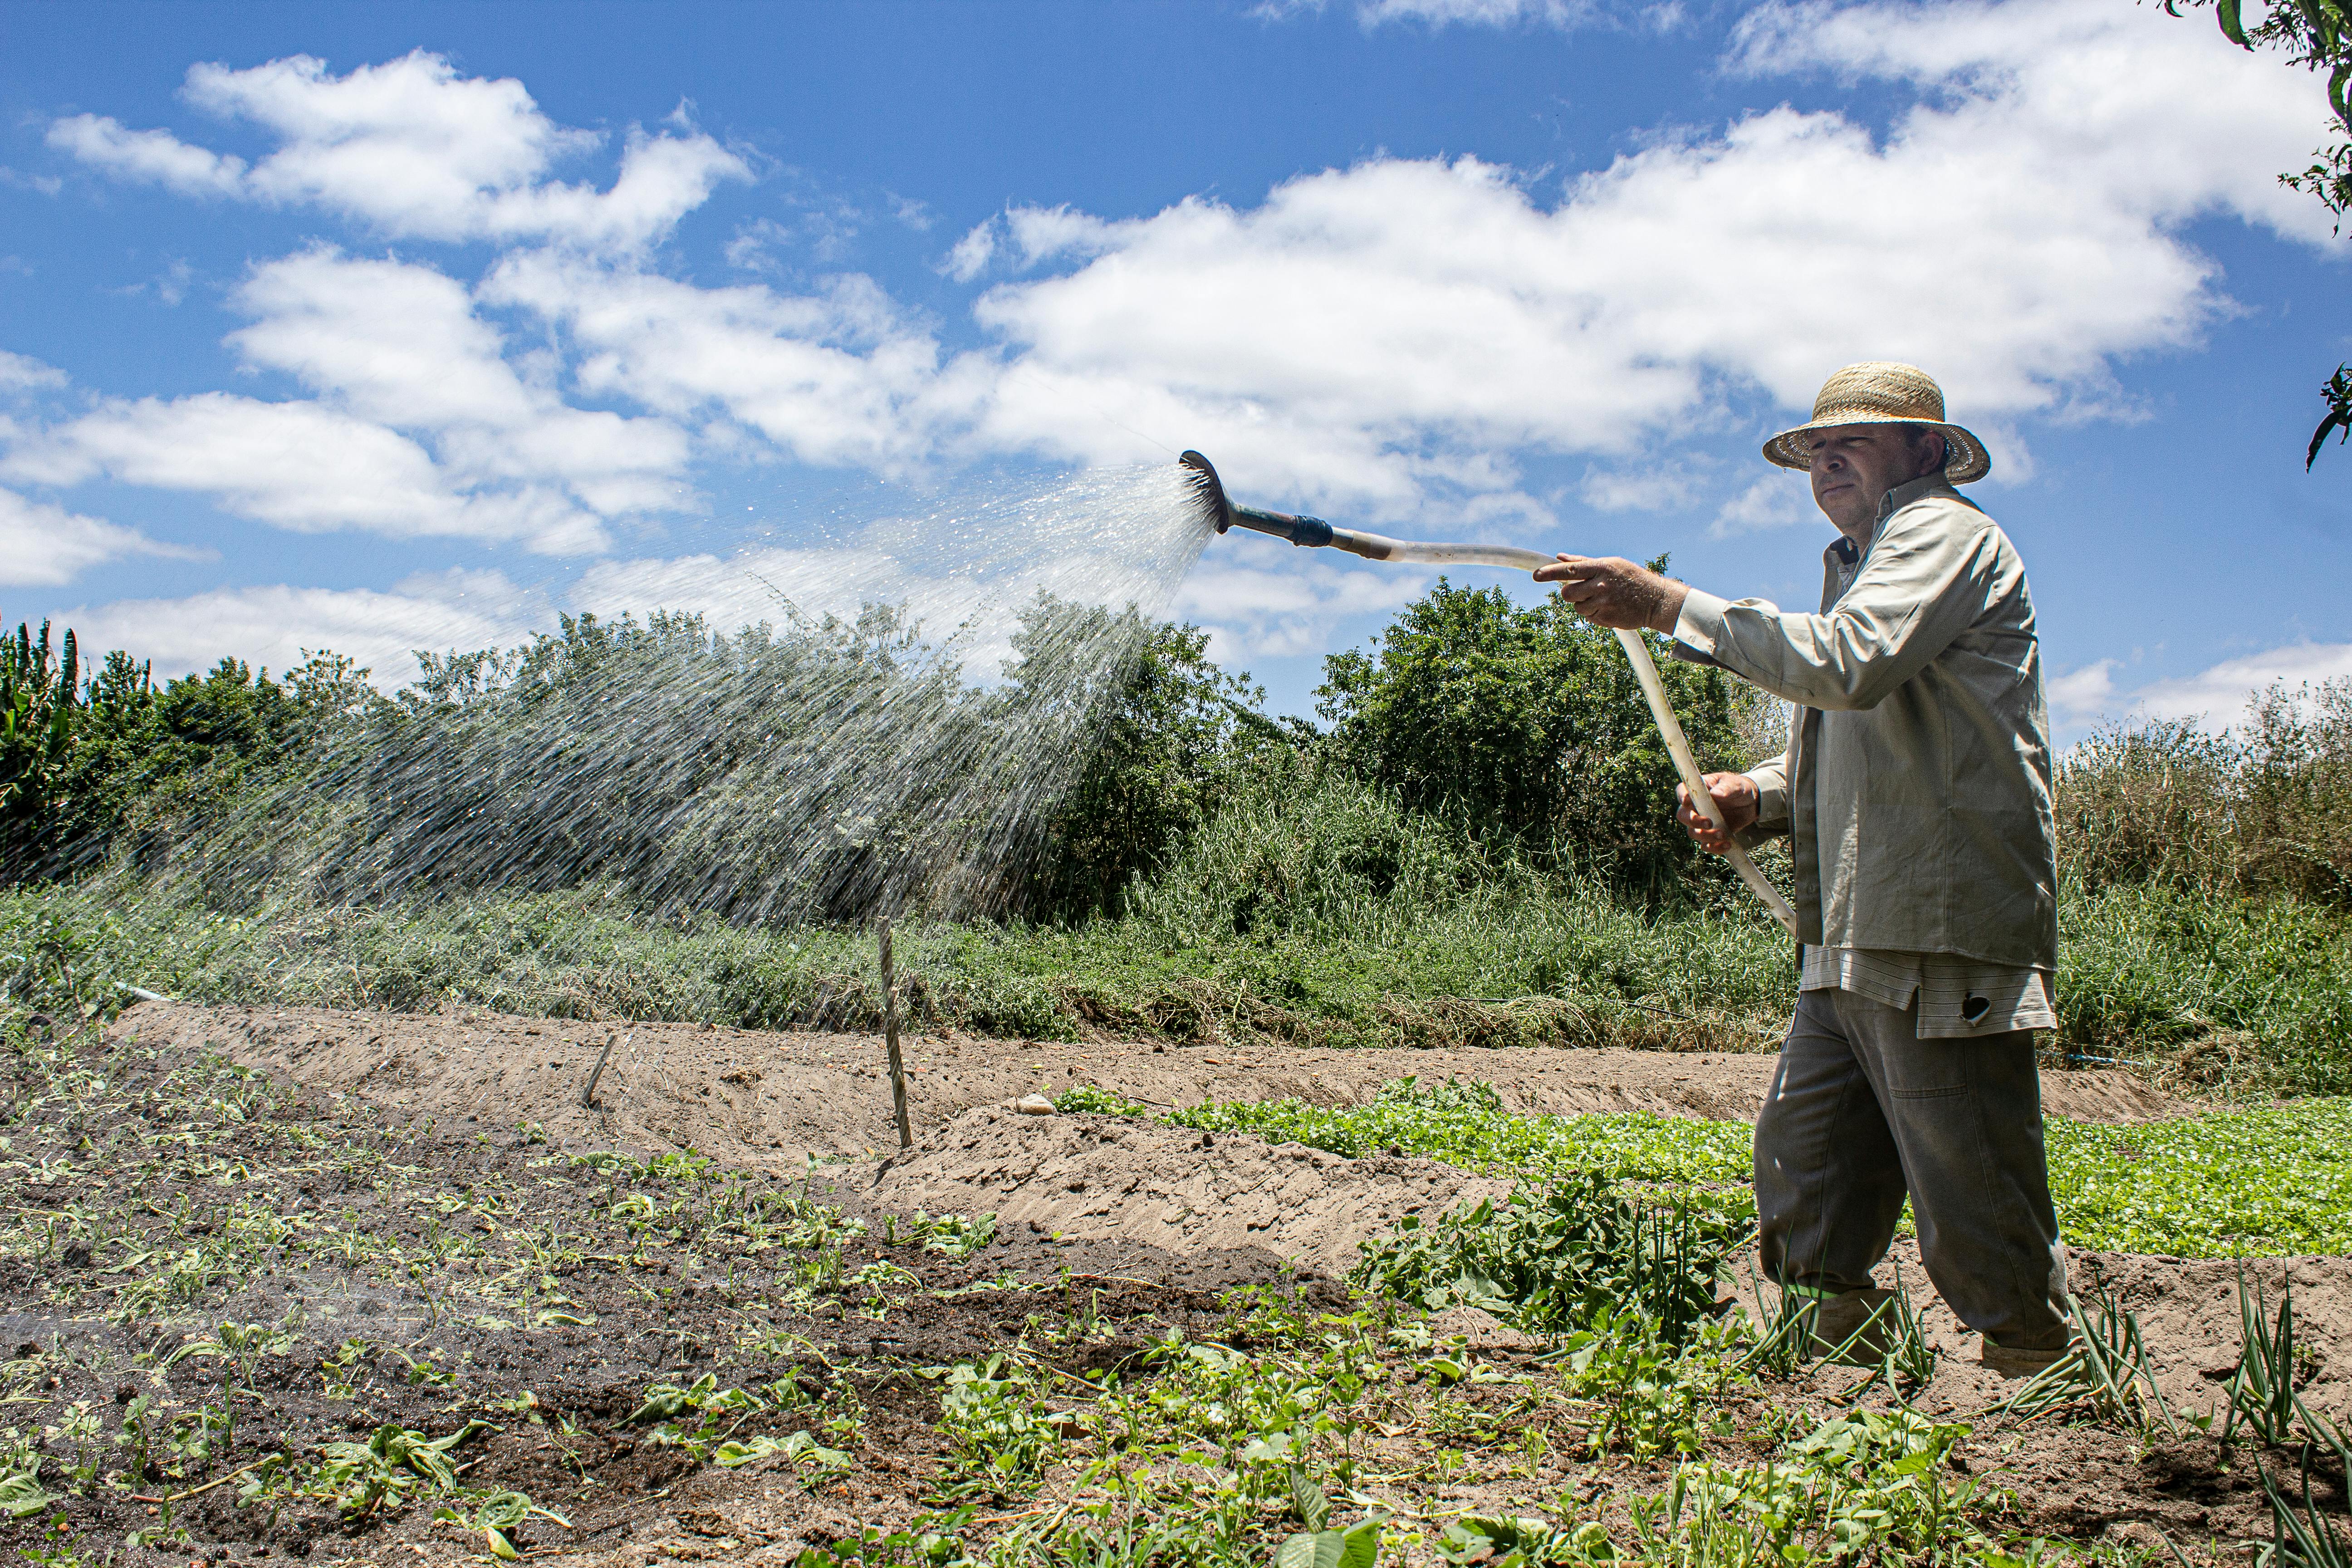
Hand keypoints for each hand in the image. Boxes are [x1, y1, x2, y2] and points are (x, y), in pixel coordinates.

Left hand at [1530, 555, 1687, 633]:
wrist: (1655, 600)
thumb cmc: (1630, 578)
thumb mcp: (1610, 564)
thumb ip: (1583, 562)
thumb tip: (1559, 557)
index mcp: (1601, 568)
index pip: (1569, 570)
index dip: (1550, 573)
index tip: (1535, 575)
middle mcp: (1601, 585)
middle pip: (1567, 593)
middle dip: (1569, 594)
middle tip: (1582, 591)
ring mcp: (1604, 603)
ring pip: (1577, 607)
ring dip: (1584, 604)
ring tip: (1603, 599)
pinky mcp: (1607, 618)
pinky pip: (1589, 617)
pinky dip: (1595, 614)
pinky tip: (1609, 607)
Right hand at [1676, 772, 1758, 854]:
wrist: (1750, 803)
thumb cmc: (1739, 789)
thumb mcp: (1736, 785)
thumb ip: (1726, 788)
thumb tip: (1715, 793)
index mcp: (1698, 790)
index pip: (1682, 791)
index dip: (1681, 796)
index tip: (1686, 801)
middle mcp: (1695, 807)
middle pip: (1682, 815)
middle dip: (1693, 821)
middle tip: (1709, 822)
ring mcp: (1701, 822)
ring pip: (1693, 833)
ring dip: (1706, 835)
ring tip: (1722, 834)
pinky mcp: (1711, 835)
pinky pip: (1706, 845)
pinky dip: (1715, 847)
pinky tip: (1728, 844)